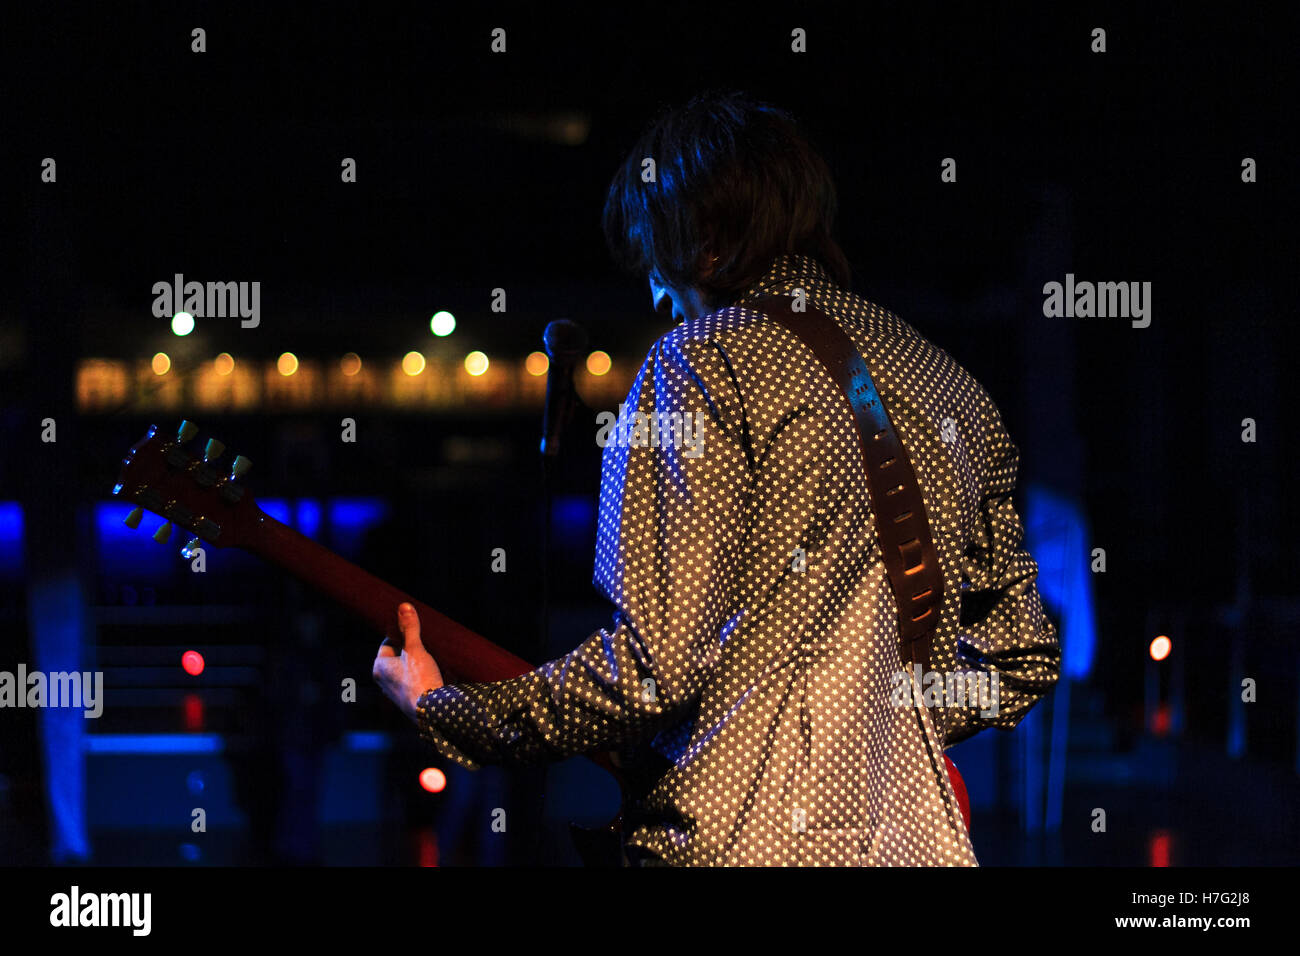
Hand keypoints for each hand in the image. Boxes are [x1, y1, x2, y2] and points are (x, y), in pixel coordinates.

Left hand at [372, 603, 443, 721]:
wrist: (432, 712)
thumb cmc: (419, 679)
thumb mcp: (415, 649)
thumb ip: (410, 628)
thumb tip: (404, 606)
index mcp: (379, 667)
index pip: (388, 642)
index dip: (402, 634)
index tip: (414, 630)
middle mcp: (382, 680)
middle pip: (397, 656)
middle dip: (410, 649)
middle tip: (425, 643)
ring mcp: (394, 692)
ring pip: (405, 670)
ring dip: (416, 663)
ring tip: (431, 658)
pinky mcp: (406, 700)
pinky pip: (412, 682)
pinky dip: (420, 676)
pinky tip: (433, 675)